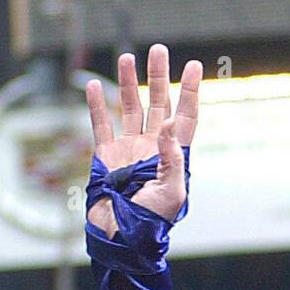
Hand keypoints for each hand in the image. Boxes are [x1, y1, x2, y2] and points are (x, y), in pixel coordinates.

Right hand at [85, 44, 201, 235]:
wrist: (123, 238)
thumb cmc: (152, 222)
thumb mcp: (172, 193)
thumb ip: (173, 159)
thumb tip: (171, 124)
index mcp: (173, 157)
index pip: (185, 118)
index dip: (190, 92)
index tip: (193, 67)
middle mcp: (152, 148)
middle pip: (158, 104)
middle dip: (159, 77)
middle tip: (159, 50)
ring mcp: (129, 150)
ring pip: (130, 108)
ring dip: (129, 82)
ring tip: (127, 57)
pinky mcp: (106, 157)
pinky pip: (101, 125)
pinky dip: (98, 105)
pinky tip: (96, 86)